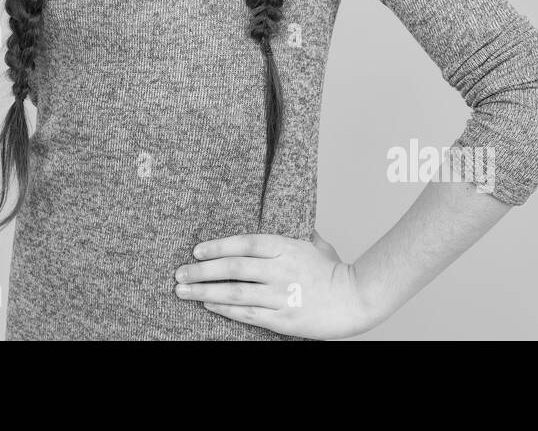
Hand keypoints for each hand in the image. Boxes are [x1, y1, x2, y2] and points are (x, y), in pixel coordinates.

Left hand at [174, 230, 375, 339]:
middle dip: (201, 270)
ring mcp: (281, 295)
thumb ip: (294, 234)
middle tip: (179, 272)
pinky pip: (248, 313)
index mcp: (286, 247)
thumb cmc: (336, 271)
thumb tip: (283, 219)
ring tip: (183, 290)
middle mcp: (280, 269)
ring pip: (234, 292)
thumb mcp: (315, 244)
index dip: (217, 246)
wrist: (358, 299)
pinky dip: (225, 309)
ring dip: (204, 291)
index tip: (196, 250)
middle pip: (233, 267)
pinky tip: (208, 306)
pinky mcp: (283, 318)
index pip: (244, 243)